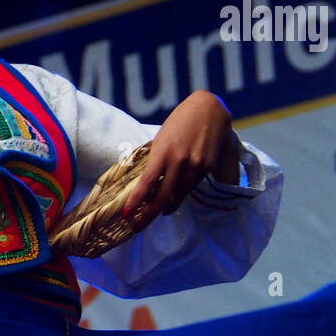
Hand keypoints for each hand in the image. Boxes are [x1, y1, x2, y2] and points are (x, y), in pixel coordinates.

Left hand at [122, 91, 238, 232]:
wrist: (209, 109)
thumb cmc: (180, 122)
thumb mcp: (162, 139)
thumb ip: (156, 160)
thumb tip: (146, 183)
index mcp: (163, 151)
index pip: (147, 182)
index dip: (137, 200)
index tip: (126, 214)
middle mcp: (179, 160)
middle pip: (164, 196)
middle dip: (149, 214)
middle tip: (138, 226)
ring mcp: (195, 165)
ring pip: (179, 195)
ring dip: (168, 206)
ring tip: (160, 212)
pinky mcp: (207, 167)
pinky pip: (192, 187)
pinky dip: (182, 194)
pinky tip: (176, 198)